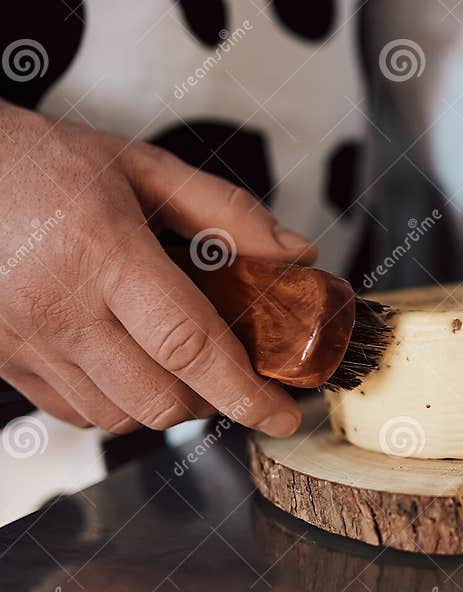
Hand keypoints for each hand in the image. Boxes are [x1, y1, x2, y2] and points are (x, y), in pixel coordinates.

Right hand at [0, 103, 314, 435]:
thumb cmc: (48, 166)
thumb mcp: (146, 169)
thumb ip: (227, 212)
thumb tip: (296, 255)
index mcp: (104, 253)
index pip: (189, 345)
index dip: (244, 390)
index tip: (281, 413)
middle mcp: (60, 307)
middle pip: (159, 399)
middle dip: (211, 399)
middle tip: (231, 372)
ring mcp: (24, 342)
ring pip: (119, 417)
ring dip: (165, 403)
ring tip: (177, 361)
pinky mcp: (2, 361)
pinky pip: (75, 413)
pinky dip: (116, 403)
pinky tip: (129, 364)